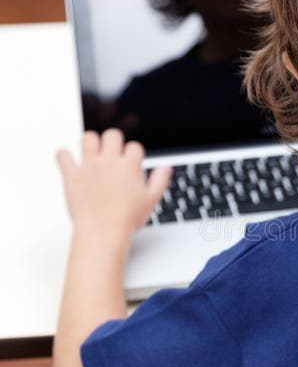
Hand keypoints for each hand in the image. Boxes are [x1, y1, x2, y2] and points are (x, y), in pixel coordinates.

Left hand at [56, 129, 171, 240]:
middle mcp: (109, 162)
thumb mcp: (151, 201)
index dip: (134, 153)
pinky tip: (69, 160)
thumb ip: (159, 181)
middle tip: (112, 151)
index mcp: (129, 166)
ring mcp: (89, 167)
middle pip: (112, 135)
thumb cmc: (126, 220)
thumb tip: (165, 168)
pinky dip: (64, 155)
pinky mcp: (72, 175)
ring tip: (92, 152)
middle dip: (113, 140)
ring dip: (90, 142)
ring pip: (88, 138)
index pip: (134, 146)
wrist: (102, 232)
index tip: (132, 161)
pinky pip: (63, 156)